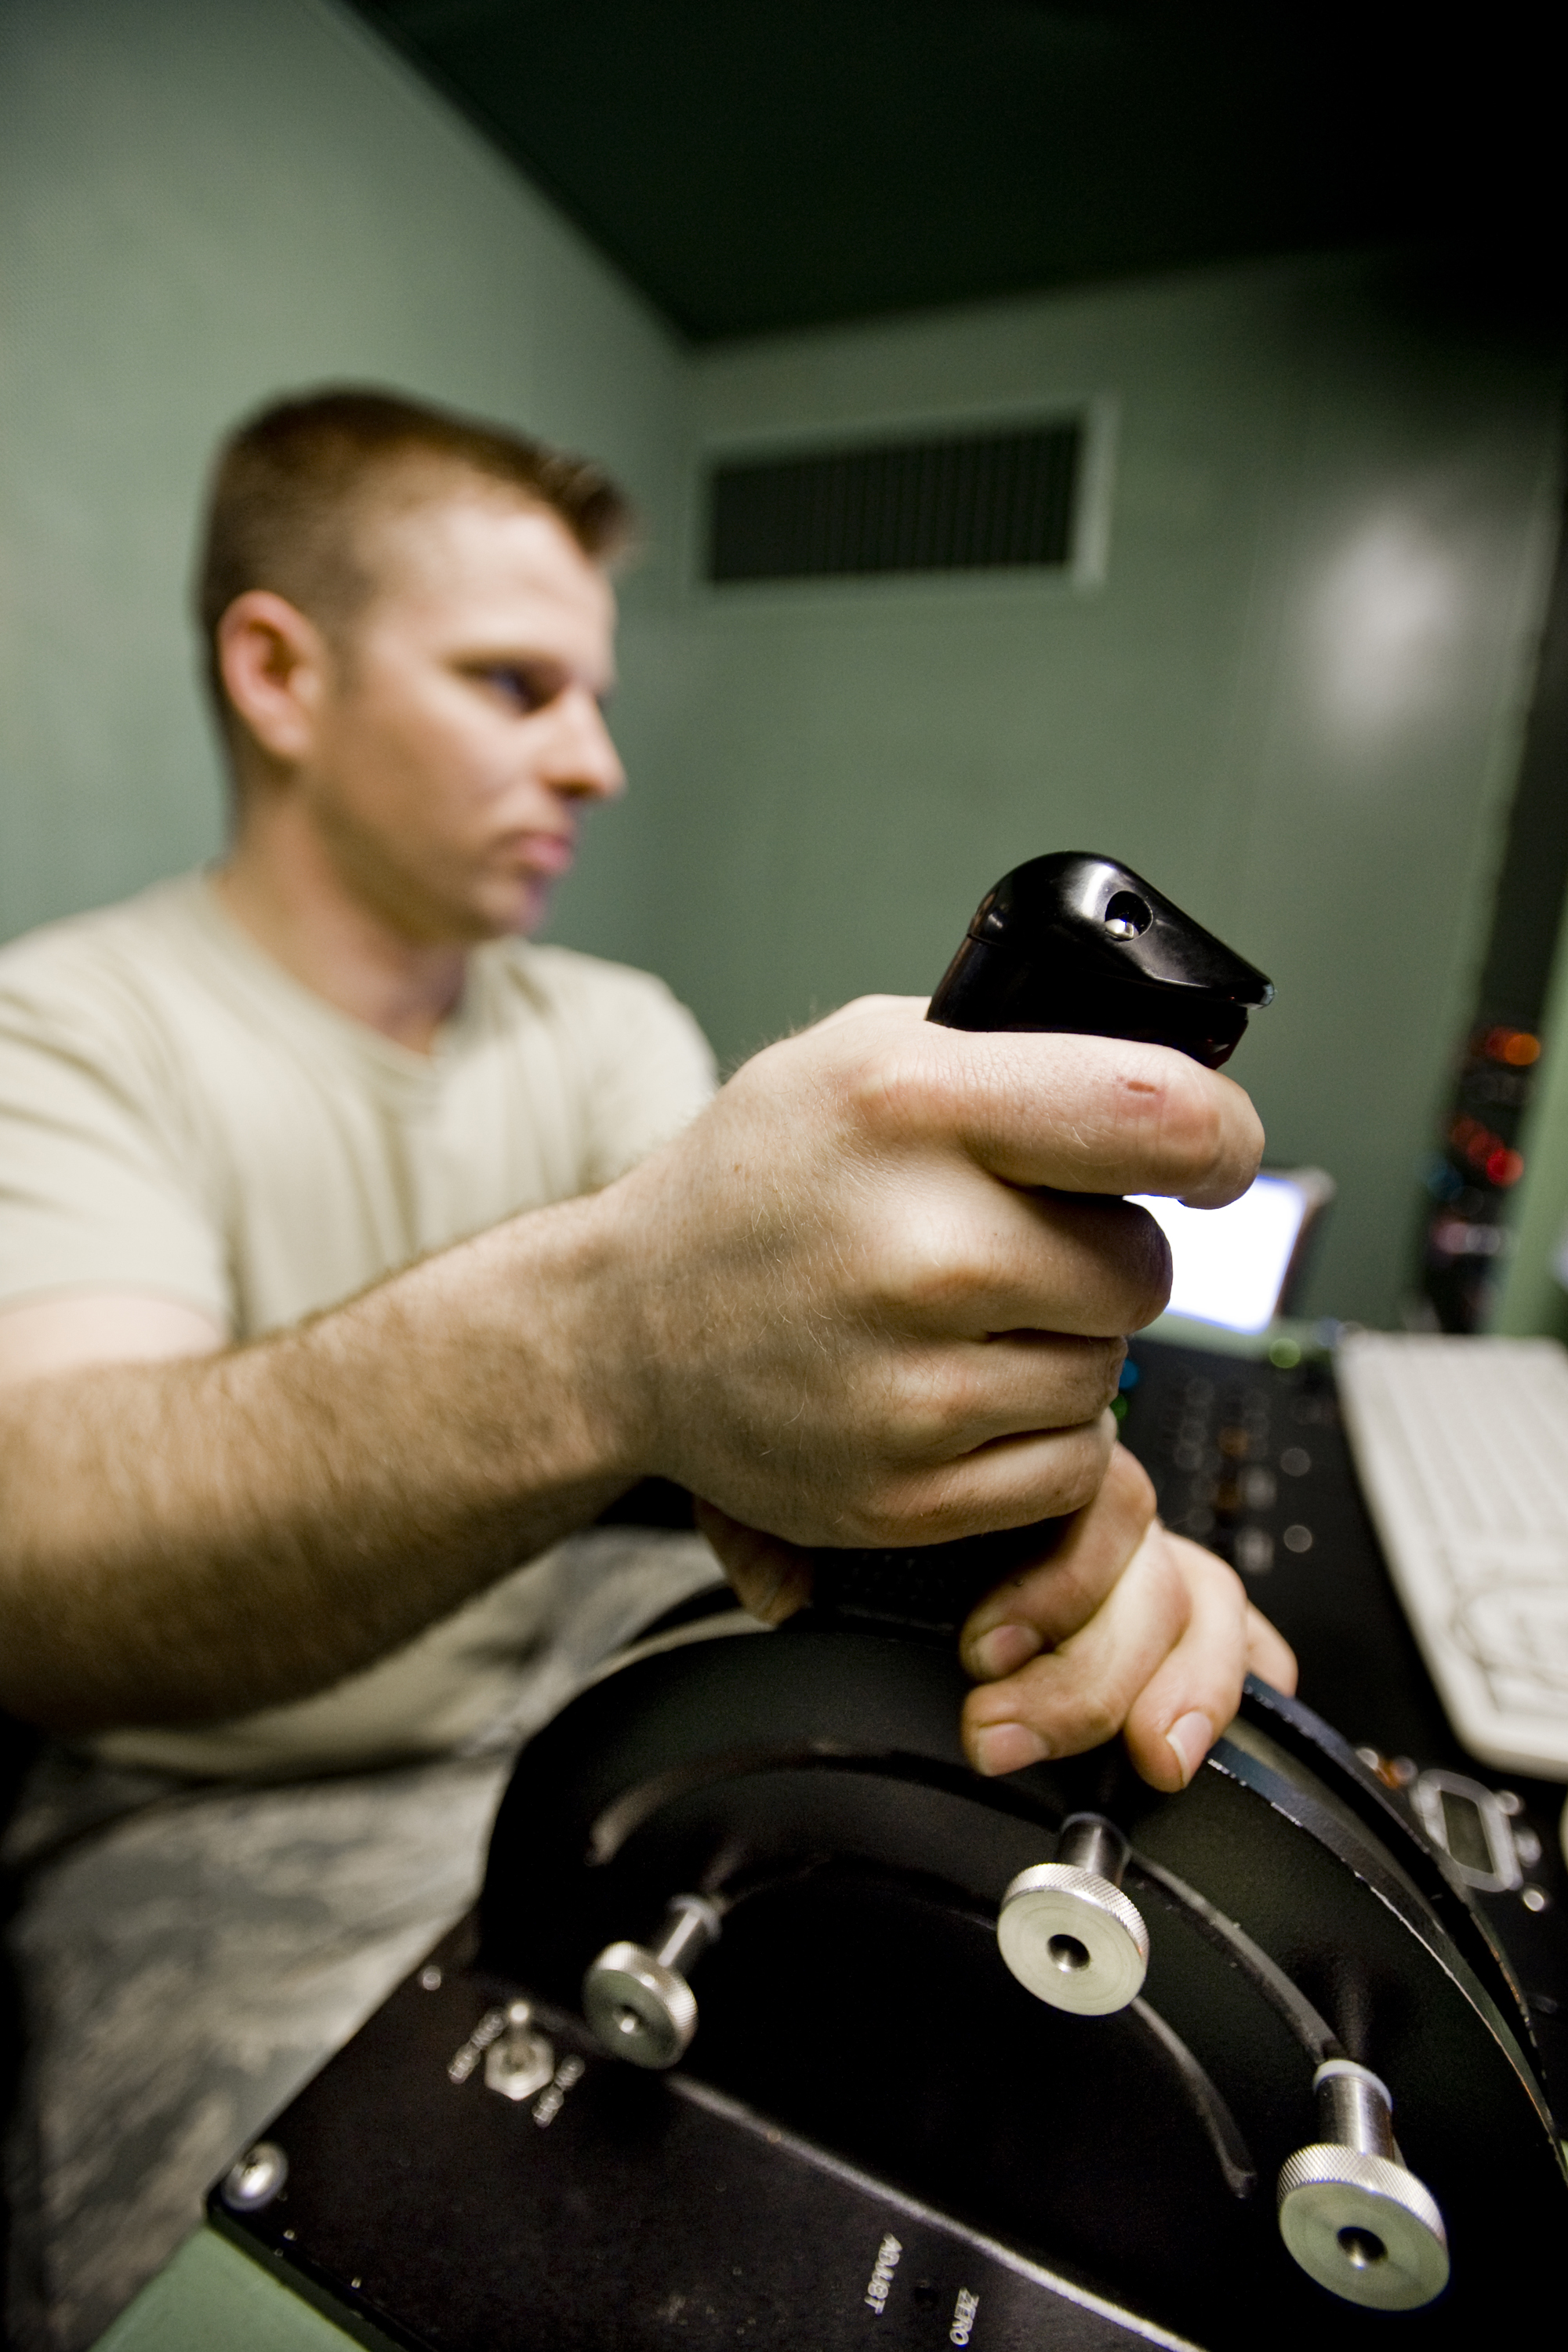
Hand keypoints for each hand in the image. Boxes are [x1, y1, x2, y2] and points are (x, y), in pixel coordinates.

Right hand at [611, 995, 1261, 1547]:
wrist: (622, 1325)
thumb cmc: (758, 1180)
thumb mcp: (863, 1053)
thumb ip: (1014, 1057)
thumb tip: (1174, 1100)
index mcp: (911, 1104)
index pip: (1158, 1116)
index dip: (1219, 1140)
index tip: (1214, 1157)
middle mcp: (916, 1244)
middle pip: (1142, 1265)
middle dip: (1106, 1252)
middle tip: (1022, 1244)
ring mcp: (909, 1383)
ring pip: (1110, 1371)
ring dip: (1066, 1345)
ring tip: (962, 1318)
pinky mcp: (905, 1493)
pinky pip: (1071, 1465)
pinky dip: (1037, 1435)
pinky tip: (956, 1388)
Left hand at [698, 1446, 1297, 1790]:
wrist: (811, 1393)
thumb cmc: (816, 1449)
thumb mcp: (780, 1480)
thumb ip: (771, 1528)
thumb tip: (783, 1594)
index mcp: (1015, 1446)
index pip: (1091, 1502)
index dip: (1055, 1589)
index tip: (981, 1654)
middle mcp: (1083, 1490)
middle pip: (1150, 1573)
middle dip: (1091, 1676)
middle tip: (1005, 1736)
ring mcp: (1121, 1543)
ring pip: (1200, 1599)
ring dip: (1188, 1686)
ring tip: (1153, 1759)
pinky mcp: (1144, 1592)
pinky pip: (1223, 1615)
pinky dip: (1237, 1667)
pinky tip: (1231, 1716)